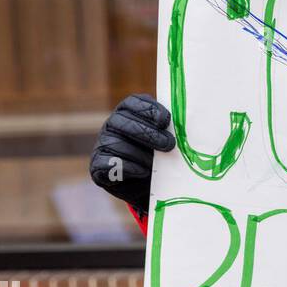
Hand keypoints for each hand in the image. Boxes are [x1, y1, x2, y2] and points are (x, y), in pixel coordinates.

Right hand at [89, 94, 174, 215]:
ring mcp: (102, 145)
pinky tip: (143, 171)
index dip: (149, 111)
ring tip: (156, 164)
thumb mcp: (167, 136)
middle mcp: (112, 125)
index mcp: (128, 111)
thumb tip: (188, 124)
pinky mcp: (98, 167)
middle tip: (169, 145)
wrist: (148, 183)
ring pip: (117, 145)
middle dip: (149, 134)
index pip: (134, 103)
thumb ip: (171, 127)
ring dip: (141, 155)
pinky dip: (128, 168)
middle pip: (124, 123)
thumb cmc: (161, 153)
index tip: (166, 121)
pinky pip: (108, 165)